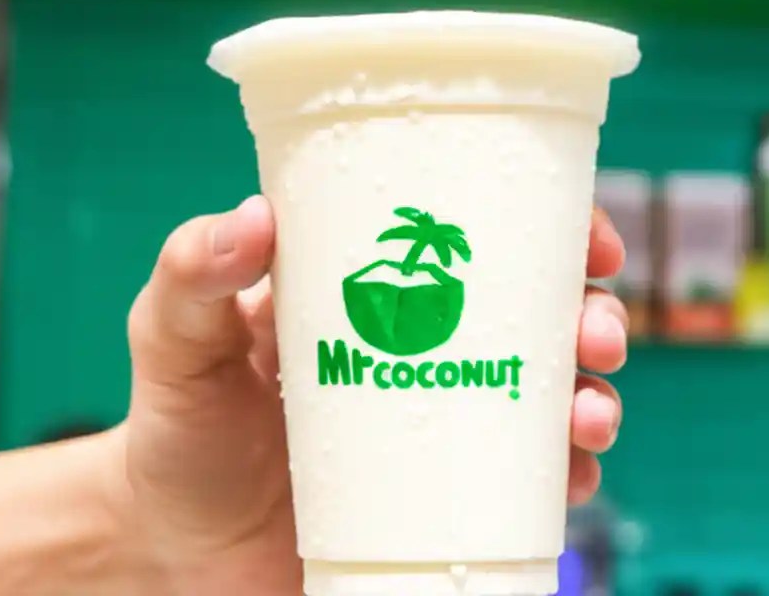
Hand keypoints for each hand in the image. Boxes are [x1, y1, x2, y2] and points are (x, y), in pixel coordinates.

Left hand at [114, 195, 627, 593]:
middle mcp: (426, 352)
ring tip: (588, 417)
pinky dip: (565, 478)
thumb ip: (191, 277)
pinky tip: (571, 477)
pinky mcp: (443, 503)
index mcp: (377, 291)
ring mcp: (441, 430)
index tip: (590, 237)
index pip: (477, 237)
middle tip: (597, 335)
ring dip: (593, 398)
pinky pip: (526, 486)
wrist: (175, 550)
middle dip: (592, 316)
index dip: (550, 228)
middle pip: (538, 318)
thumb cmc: (177, 430)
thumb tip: (253, 218)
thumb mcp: (171, 342)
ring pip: (548, 400)